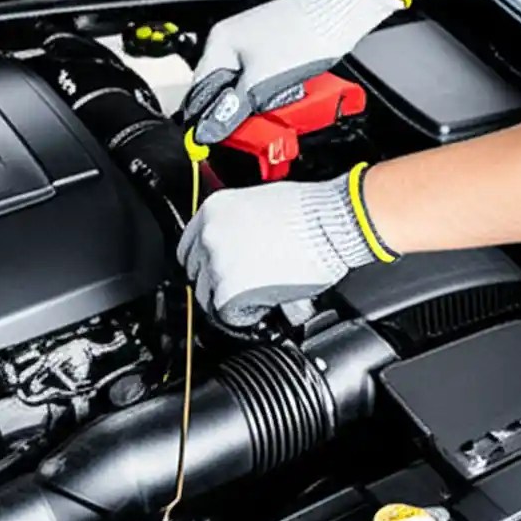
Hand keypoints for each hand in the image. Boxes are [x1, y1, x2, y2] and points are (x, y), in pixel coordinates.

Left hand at [176, 172, 382, 328]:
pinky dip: (244, 315)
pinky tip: (262, 305)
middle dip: (215, 283)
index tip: (214, 271)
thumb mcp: (259, 204)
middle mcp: (209, 235)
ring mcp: (217, 263)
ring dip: (229, 299)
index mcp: (212, 210)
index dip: (203, 263)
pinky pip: (227, 313)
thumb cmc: (310, 211)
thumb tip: (235, 245)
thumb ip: (236, 225)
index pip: (187, 247)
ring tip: (256, 295)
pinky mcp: (232, 289)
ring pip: (208, 295)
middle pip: (195, 273)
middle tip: (239, 287)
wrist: (333, 222)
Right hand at [183, 0, 402, 144]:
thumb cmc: (304, 33)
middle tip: (243, 129)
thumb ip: (233, 109)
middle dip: (232, 110)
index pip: (200, 88)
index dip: (205, 116)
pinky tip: (280, 98)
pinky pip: (260, 78)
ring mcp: (253, 42)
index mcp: (220, 42)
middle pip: (222, 87)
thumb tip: (208, 131)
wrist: (341, 11)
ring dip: (252, 103)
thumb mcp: (262, 82)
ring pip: (242, 85)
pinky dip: (267, 92)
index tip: (211, 138)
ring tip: (265, 113)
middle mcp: (232, 39)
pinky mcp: (273, 48)